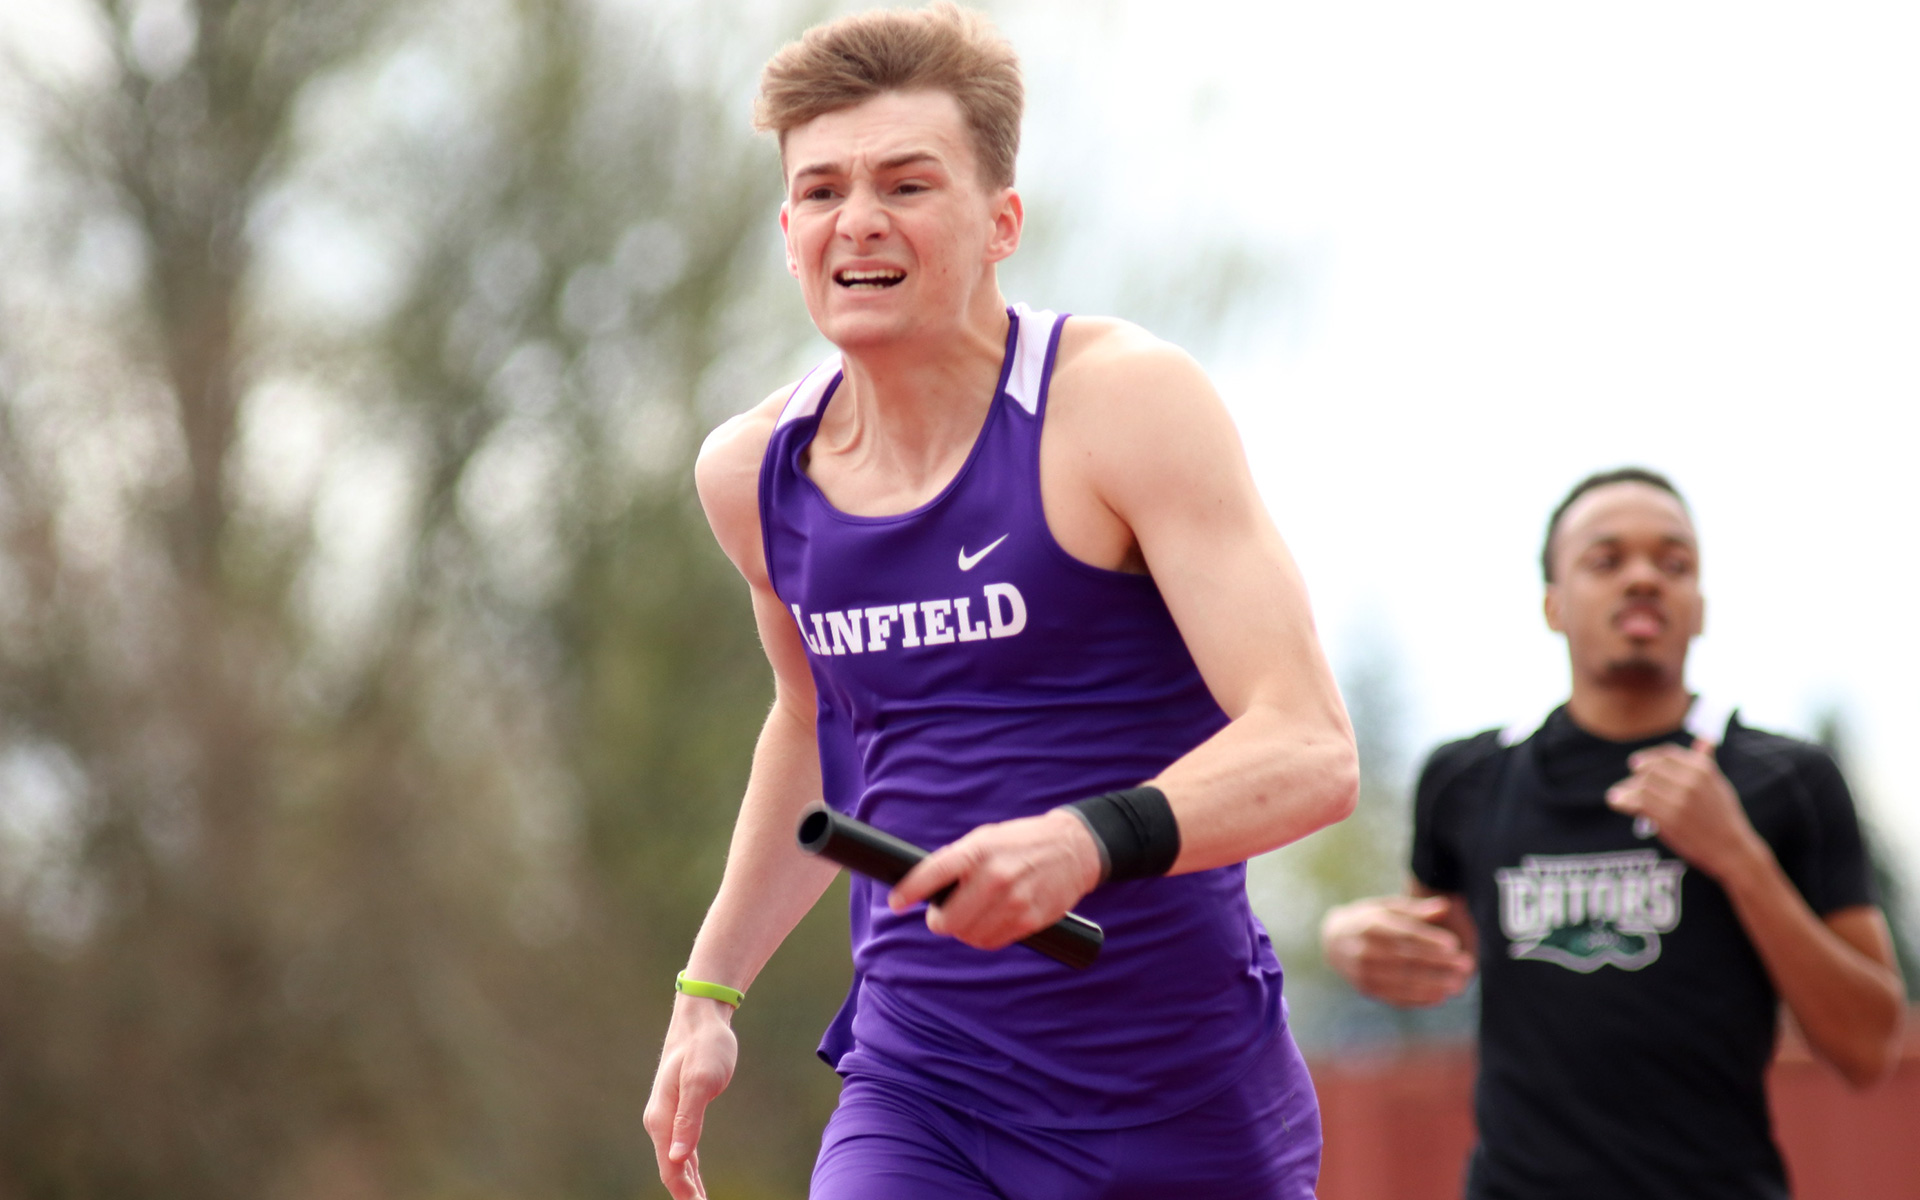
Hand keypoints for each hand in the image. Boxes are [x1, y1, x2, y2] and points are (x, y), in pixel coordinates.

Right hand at [643, 996, 738, 1199]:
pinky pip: (682, 1148)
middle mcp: (660, 1121)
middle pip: (670, 1169)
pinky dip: (688, 1168)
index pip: (670, 1168)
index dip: (683, 1193)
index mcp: (662, 1118)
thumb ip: (689, 1119)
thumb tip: (677, 1158)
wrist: (700, 1017)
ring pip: (675, 1161)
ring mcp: (668, 1116)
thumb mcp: (700, 1081)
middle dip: (684, 1194)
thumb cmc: (705, 1046)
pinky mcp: (680, 1110)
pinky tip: (695, 1180)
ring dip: (686, 1185)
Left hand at [888, 809, 1103, 950]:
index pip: (934, 873)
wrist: (1074, 849)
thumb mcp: (987, 838)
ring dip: (963, 931)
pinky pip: (993, 941)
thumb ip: (959, 860)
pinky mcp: (1030, 919)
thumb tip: (928, 886)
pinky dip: (984, 937)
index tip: (896, 902)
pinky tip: (988, 923)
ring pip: (970, 935)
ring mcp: (1013, 901)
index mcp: (979, 850)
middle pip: (949, 919)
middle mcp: (994, 876)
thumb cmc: (1022, 843)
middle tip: (939, 916)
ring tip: (968, 918)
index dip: (910, 891)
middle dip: (939, 921)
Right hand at [1321, 895, 1474, 1007]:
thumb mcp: (1386, 907)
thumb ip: (1415, 910)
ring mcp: (1363, 971)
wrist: (1332, 941)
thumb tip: (1445, 907)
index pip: (1403, 933)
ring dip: (1434, 983)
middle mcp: (1364, 949)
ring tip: (1459, 984)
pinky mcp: (1366, 989)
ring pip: (1403, 980)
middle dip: (1439, 963)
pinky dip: (1419, 998)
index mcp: (1370, 924)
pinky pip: (1395, 996)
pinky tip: (1440, 996)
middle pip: (1406, 958)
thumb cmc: (1368, 920)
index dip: (1429, 940)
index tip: (1454, 944)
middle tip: (1466, 965)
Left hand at [1606, 738, 1764, 881]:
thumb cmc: (1724, 817)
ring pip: (1642, 784)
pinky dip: (1623, 801)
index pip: (1666, 754)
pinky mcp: (1670, 818)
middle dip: (1636, 775)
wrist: (1733, 850)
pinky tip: (1615, 802)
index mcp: (1703, 769)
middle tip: (1628, 784)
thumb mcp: (1719, 784)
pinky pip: (1639, 802)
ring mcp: (1680, 799)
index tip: (1637, 765)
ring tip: (1618, 795)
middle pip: (1650, 768)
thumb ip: (1706, 761)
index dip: (1648, 758)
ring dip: (1626, 789)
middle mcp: (1691, 780)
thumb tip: (1705, 739)